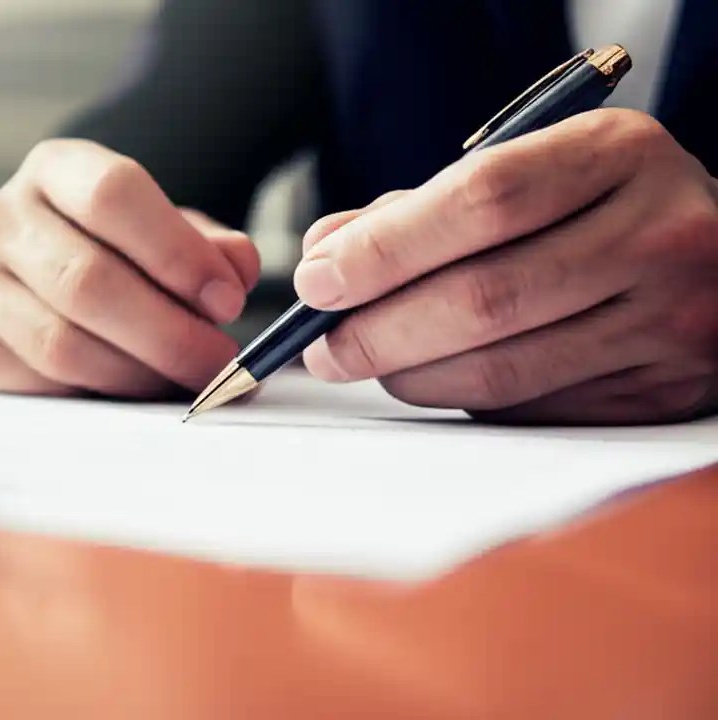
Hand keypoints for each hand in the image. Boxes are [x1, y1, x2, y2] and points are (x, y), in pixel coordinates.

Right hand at [0, 139, 259, 397]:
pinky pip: (41, 385)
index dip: (177, 252)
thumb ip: (206, 245)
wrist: (31, 273)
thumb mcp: (163, 226)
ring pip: (63, 345)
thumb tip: (235, 269)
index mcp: (54, 169)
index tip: (227, 300)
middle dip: (170, 334)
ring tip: (186, 381)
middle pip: (87, 281)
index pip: (112, 194)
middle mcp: (1, 219)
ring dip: (140, 375)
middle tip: (220, 363)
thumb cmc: (111, 246)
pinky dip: (100, 396)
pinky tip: (135, 389)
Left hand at [293, 109, 717, 423]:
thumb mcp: (530, 168)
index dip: (385, 247)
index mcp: (620, 154)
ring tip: (360, 361)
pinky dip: (462, 397)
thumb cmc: (600, 204)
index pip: (484, 199)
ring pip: (502, 369)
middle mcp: (660, 234)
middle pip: (485, 297)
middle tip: (321, 344)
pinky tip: (434, 376)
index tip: (318, 279)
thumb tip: (325, 256)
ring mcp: (670, 320)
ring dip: (407, 374)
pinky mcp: (662, 391)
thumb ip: (423, 207)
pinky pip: (530, 407)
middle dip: (378, 329)